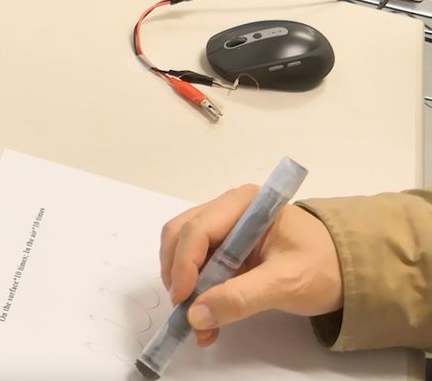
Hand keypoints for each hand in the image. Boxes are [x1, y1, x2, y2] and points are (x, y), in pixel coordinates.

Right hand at [159, 185, 343, 346]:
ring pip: (183, 251)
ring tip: (197, 323)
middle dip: (177, 273)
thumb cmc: (324, 268)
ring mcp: (224, 229)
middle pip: (181, 235)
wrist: (350, 273)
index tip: (183, 300)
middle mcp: (228, 209)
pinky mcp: (225, 250)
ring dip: (183, 287)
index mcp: (245, 204)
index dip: (184, 263)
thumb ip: (241, 297)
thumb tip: (195, 315)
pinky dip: (195, 294)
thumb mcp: (286, 283)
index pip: (198, 228)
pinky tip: (206, 322)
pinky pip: (197, 268)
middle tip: (184, 309)